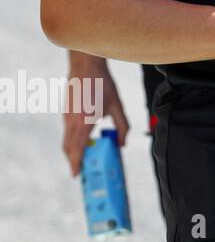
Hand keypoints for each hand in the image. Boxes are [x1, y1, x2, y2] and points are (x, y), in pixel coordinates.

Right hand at [62, 53, 129, 177]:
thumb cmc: (103, 84)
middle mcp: (71, 122)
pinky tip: (86, 140)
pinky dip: (74, 141)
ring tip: (87, 158)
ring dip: (74, 151)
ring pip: (67, 140)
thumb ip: (122, 126)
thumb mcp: (117, 106)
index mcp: (83, 123)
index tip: (77, 176)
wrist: (85, 65)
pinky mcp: (66, 112)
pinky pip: (67, 132)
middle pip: (69, 149)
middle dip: (75, 161)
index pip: (76, 150)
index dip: (76, 165)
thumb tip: (122, 144)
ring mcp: (66, 117)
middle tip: (84, 171)